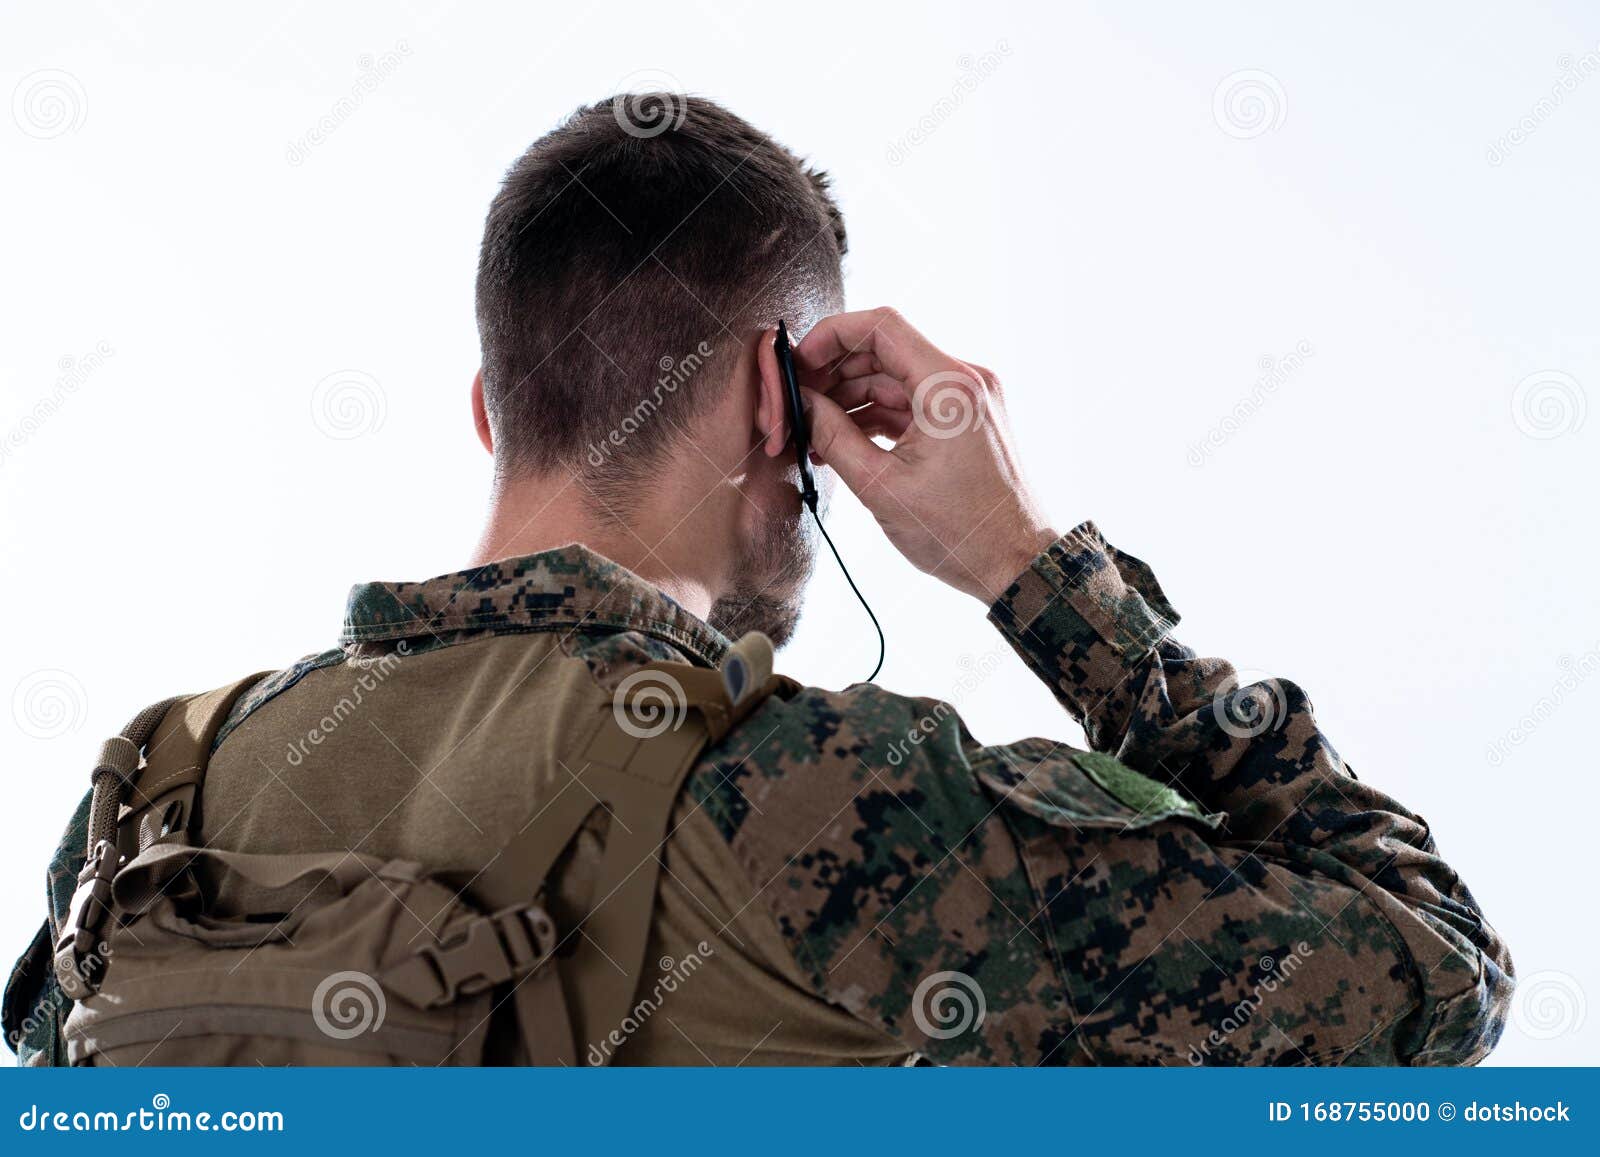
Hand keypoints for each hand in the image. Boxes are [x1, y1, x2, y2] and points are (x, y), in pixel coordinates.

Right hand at [765, 307, 1058, 602]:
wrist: (1014, 564)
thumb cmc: (960, 534)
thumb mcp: (881, 486)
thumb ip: (833, 437)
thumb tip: (801, 405)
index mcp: (949, 386)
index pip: (880, 326)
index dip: (831, 336)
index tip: (799, 363)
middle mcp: (964, 380)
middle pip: (884, 350)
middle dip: (834, 372)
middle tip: (797, 402)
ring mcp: (967, 399)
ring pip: (894, 377)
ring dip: (850, 398)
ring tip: (811, 431)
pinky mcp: (964, 420)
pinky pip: (910, 402)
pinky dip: (875, 416)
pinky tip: (840, 441)